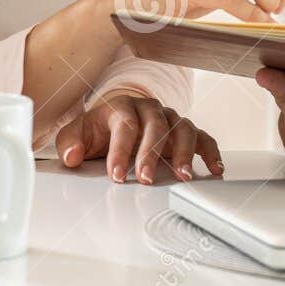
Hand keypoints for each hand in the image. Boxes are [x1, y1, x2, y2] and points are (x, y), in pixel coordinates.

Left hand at [55, 91, 223, 183]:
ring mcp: (169, 118)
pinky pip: (202, 137)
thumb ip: (70, 142)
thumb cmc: (99, 130)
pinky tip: (214, 168)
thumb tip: (73, 155)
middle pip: (155, 126)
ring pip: (182, 129)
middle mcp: (149, 108)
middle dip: (151, 154)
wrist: (115, 120)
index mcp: (122, 107)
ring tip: (183, 175)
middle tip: (146, 178)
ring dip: (185, 153)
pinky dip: (210, 151)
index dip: (121, 151)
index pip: (125, 125)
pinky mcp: (184, 130)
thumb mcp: (77, 134)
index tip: (117, 175)